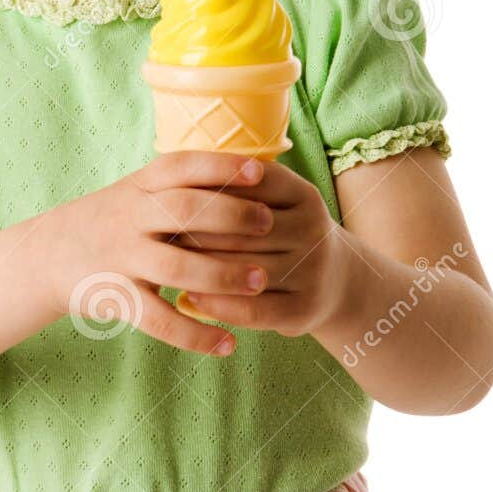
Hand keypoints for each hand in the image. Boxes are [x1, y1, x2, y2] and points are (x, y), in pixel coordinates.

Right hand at [45, 151, 277, 356]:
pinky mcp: (116, 298)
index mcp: (140, 186)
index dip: (222, 168)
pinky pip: (158, 320)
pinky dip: (195, 335)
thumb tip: (255, 176)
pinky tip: (227, 344)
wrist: (47, 255)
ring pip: (175, 266)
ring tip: (260, 283)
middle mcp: (129, 217)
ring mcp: (121, 257)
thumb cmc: (114, 220)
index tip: (262, 172)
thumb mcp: (140, 192)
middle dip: (231, 216)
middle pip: (183, 210)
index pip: (182, 168)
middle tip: (271, 226)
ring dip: (222, 275)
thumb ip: (184, 187)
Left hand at [169, 160, 356, 337]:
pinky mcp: (304, 309)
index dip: (207, 190)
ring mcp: (312, 270)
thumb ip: (238, 188)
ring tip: (163, 266)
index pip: (248, 184)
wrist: (334, 281)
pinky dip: (217, 304)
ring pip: (243, 269)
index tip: (169, 195)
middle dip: (195, 230)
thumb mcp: (276, 203)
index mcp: (303, 194)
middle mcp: (313, 229)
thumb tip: (175, 182)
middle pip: (241, 228)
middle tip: (157, 233)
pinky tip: (190, 299)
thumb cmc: (283, 234)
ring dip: (200, 270)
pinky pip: (252, 309)